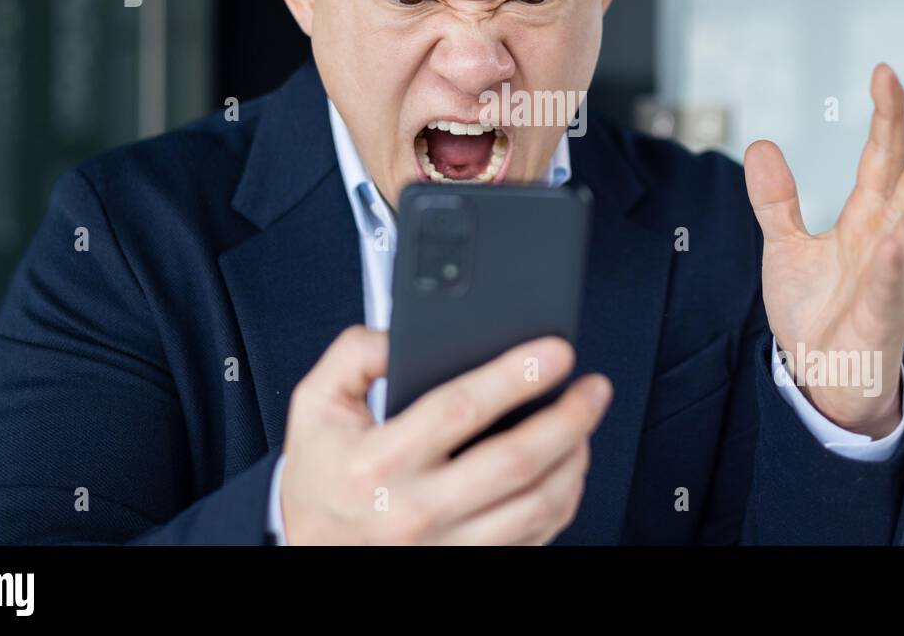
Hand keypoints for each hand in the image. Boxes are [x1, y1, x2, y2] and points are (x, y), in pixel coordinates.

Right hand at [278, 326, 611, 543]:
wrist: (310, 552)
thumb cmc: (321, 477)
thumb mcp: (314, 405)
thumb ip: (354, 355)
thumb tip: (404, 334)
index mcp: (380, 461)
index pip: (461, 409)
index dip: (517, 375)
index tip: (556, 352)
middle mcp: (416, 510)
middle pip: (516, 461)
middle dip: (569, 418)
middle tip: (593, 388)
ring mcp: (447, 547)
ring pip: (536, 505)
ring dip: (575, 459)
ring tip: (586, 423)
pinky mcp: (467, 567)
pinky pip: (535, 537)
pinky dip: (563, 500)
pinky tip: (568, 468)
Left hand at [743, 64, 903, 436]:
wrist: (818, 378)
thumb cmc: (816, 314)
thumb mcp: (785, 246)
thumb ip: (776, 199)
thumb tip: (760, 145)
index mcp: (868, 218)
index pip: (885, 156)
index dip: (888, 115)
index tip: (886, 72)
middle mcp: (890, 240)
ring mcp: (893, 278)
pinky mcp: (883, 319)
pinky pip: (892, 288)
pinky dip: (895, 265)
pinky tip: (898, 241)